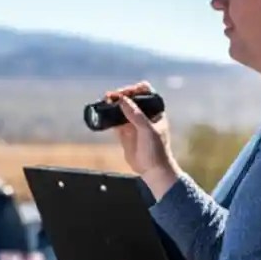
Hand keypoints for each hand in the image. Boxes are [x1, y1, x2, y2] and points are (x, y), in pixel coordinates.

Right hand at [104, 81, 179, 195]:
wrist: (153, 170)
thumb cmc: (157, 150)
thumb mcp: (147, 130)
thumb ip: (135, 114)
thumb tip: (122, 100)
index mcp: (155, 110)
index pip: (145, 91)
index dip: (134, 89)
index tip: (124, 93)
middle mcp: (144, 114)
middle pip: (130, 98)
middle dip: (120, 95)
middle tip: (110, 96)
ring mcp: (134, 123)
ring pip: (121, 108)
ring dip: (112, 104)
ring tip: (104, 102)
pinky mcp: (125, 133)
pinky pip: (114, 121)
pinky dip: (108, 117)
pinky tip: (103, 115)